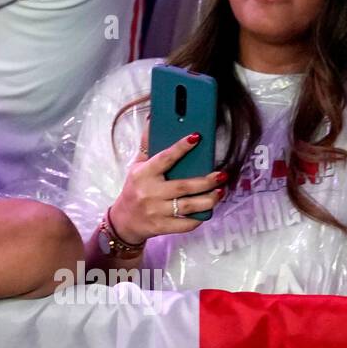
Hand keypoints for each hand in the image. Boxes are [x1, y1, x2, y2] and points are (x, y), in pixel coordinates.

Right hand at [108, 128, 225, 242]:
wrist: (124, 220)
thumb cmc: (134, 189)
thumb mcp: (137, 166)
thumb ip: (147, 146)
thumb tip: (153, 121)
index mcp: (143, 174)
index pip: (164, 158)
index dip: (181, 148)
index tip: (196, 137)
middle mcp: (150, 192)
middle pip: (183, 186)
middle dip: (206, 181)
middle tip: (222, 174)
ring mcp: (156, 211)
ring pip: (189, 206)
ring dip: (208, 199)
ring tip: (220, 191)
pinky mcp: (162, 226)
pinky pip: (185, 224)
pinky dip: (199, 218)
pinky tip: (208, 211)